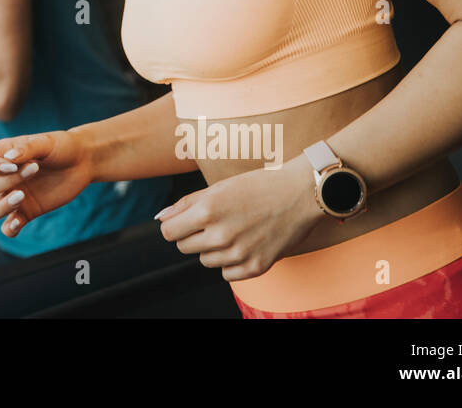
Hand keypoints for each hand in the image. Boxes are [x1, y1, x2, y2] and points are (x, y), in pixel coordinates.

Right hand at [0, 130, 94, 239]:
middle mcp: (4, 177)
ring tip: (22, 196)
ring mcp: (14, 195)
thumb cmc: (61, 146)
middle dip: (8, 181)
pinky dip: (10, 228)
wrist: (82, 161)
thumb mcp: (45, 142)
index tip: (12, 165)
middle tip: (35, 169)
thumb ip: (27, 148)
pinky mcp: (27, 211)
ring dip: (3, 206)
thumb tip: (9, 159)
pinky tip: (17, 223)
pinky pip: (9, 227)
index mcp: (1, 155)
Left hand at [155, 155, 324, 281]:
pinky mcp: (256, 266)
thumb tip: (161, 218)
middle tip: (212, 223)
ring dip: (212, 249)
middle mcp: (221, 235)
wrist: (301, 194)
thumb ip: (186, 204)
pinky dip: (230, 263)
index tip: (184, 222)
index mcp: (208, 210)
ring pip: (205, 262)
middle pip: (184, 248)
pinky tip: (243, 245)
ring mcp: (239, 253)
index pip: (169, 233)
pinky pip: (226, 275)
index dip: (174, 226)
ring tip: (232, 231)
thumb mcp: (218, 187)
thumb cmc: (259, 186)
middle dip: (192, 236)